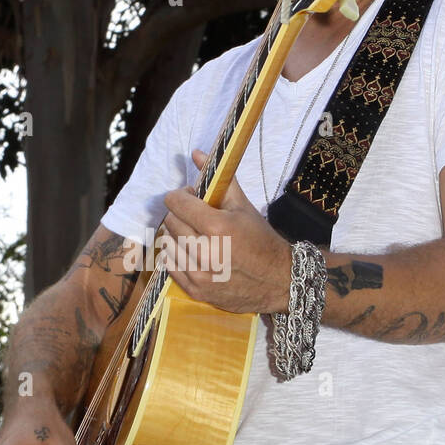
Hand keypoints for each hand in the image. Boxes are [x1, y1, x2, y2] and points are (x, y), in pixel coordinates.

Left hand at [161, 149, 291, 313]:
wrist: (278, 280)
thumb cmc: (261, 239)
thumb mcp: (242, 206)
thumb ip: (218, 179)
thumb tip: (196, 153)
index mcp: (217, 226)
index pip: (176, 203)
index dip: (181, 195)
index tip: (190, 196)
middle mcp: (204, 251)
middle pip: (170, 221)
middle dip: (179, 214)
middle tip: (194, 215)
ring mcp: (199, 274)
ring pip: (167, 243)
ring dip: (176, 235)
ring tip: (194, 234)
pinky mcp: (196, 291)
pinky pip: (169, 265)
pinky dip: (177, 255)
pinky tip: (192, 251)